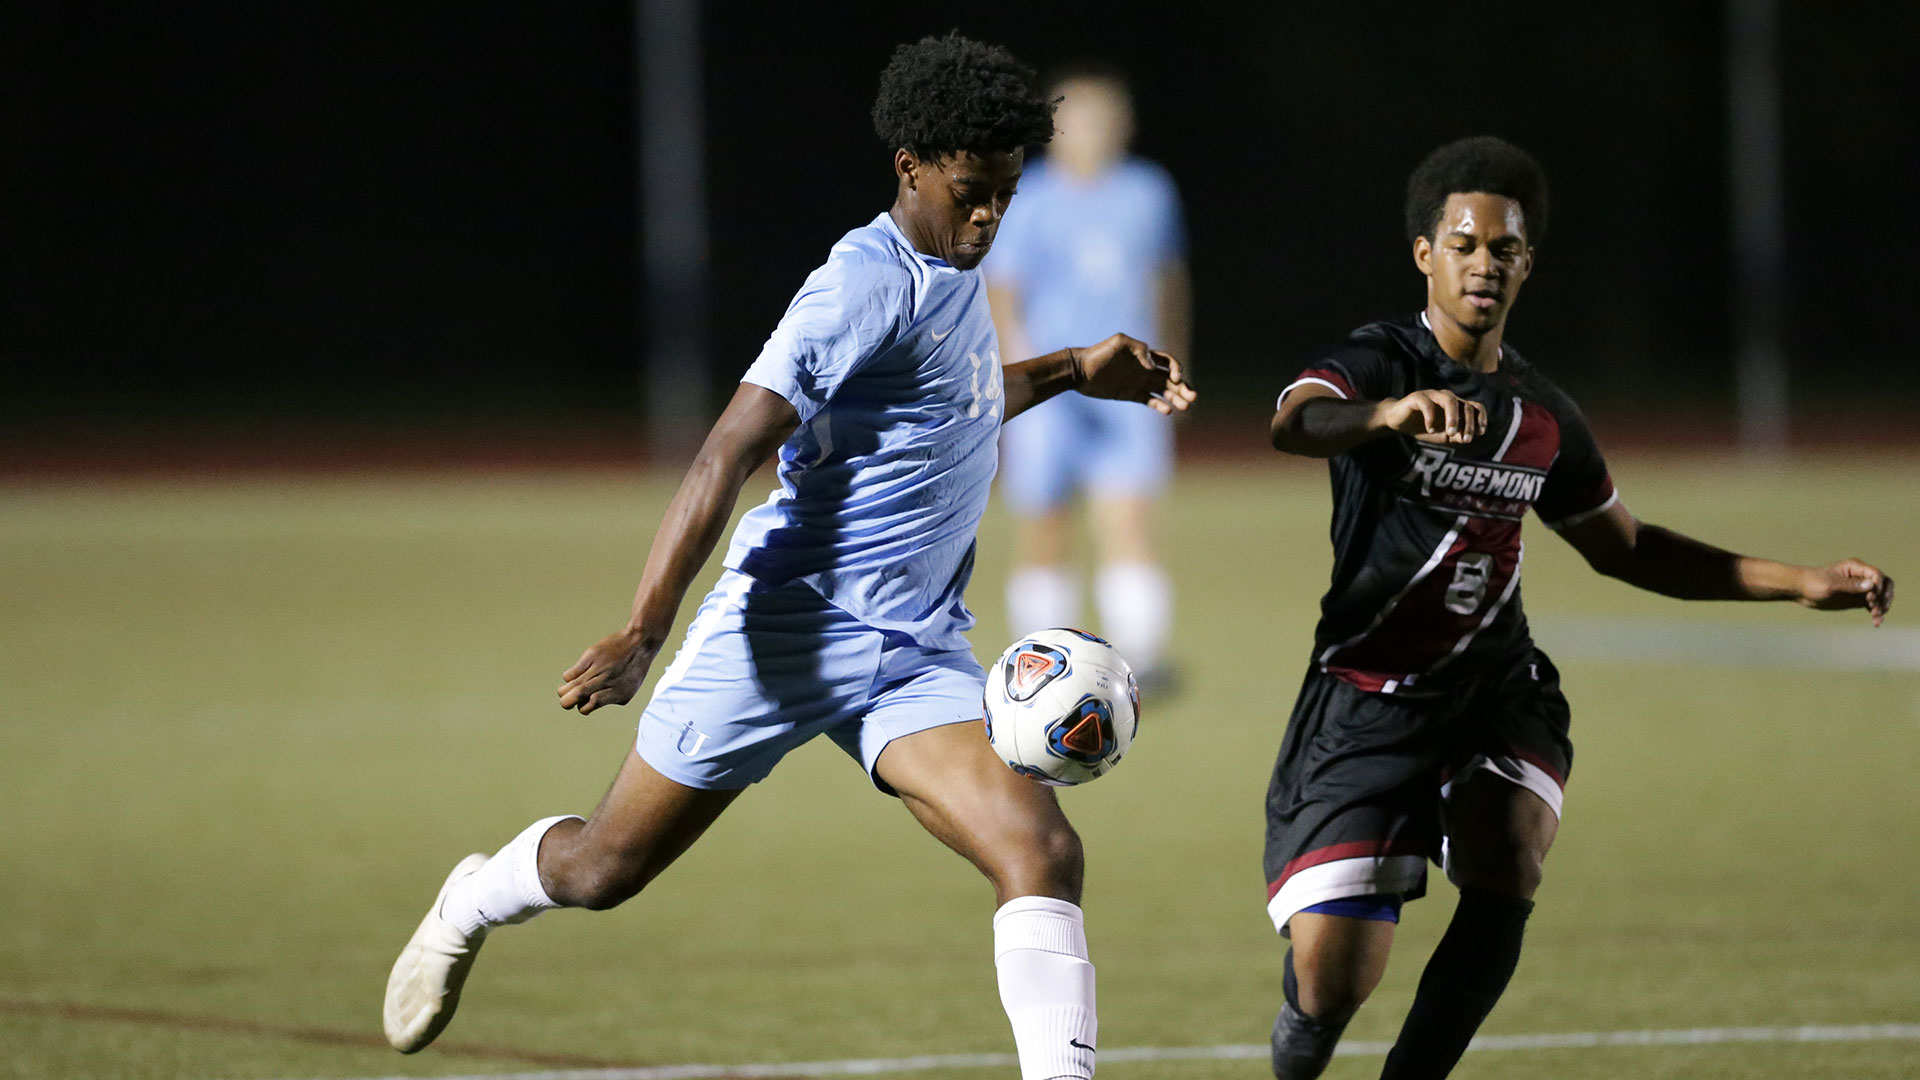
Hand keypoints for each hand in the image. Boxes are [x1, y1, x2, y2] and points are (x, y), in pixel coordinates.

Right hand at [557, 628, 659, 713]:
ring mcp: (598, 668)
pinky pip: (571, 673)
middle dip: (567, 702)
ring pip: (571, 685)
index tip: (584, 704)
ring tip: (565, 691)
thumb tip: (591, 704)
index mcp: (618, 692)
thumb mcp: (630, 688)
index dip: (583, 708)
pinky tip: (574, 677)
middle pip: (577, 696)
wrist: (639, 642)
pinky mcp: (590, 656)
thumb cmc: (634, 667)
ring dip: (564, 692)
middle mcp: (607, 681)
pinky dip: (568, 678)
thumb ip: (613, 698)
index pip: (591, 705)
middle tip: (568, 701)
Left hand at [1072, 334, 1196, 415]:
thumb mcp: (1119, 342)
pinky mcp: (1130, 394)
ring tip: (1186, 406)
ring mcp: (1138, 382)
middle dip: (1183, 387)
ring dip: (1176, 398)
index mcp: (1145, 356)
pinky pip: (1150, 401)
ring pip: (1163, 391)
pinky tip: (1168, 411)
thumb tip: (1153, 367)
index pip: (1168, 362)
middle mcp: (1145, 369)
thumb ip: (1139, 348)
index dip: (1176, 368)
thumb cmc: (1098, 353)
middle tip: (1193, 397)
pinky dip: (1160, 406)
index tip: (1176, 378)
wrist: (1080, 371)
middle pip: (1170, 379)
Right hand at [1376, 389, 1485, 444]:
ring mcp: (1432, 395)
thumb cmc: (1422, 428)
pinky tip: (1429, 430)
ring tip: (1450, 434)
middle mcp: (1446, 397)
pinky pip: (1428, 404)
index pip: (1475, 406)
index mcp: (1456, 405)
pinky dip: (1431, 418)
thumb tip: (1469, 437)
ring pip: (1449, 400)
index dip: (1480, 418)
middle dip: (1468, 423)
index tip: (1481, 432)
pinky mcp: (1417, 396)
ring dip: (1453, 418)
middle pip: (1464, 404)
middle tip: (1465, 440)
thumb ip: (1456, 436)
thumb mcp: (1442, 436)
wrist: (1398, 423)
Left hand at [1798, 558, 1894, 625]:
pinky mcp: (1857, 598)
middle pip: (1884, 584)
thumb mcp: (1831, 585)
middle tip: (1877, 609)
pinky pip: (1873, 605)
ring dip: (1882, 606)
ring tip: (1876, 618)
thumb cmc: (1813, 583)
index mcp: (1855, 567)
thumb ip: (1850, 585)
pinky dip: (1876, 612)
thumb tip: (1871, 585)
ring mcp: (1860, 588)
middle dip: (1884, 597)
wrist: (1801, 590)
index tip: (1870, 599)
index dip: (1878, 587)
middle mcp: (1861, 576)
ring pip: (1880, 596)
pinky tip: (1876, 622)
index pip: (1877, 575)